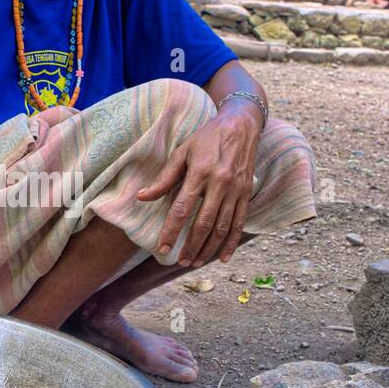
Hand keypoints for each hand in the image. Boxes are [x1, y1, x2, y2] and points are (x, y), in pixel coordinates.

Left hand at [136, 103, 262, 266]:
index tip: (162, 249)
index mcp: (200, 173)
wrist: (241, 126)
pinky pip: (239, 223)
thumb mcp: (182, 152)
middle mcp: (220, 183)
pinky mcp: (246, 194)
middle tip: (180, 261)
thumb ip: (164, 178)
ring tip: (195, 261)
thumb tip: (142, 197)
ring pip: (221, 227)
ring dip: (208, 248)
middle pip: (203, 223)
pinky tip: (222, 257)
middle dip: (191, 246)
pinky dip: (231, 242)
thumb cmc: (206, 138)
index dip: (171, 231)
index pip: (182, 209)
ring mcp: (236, 190)